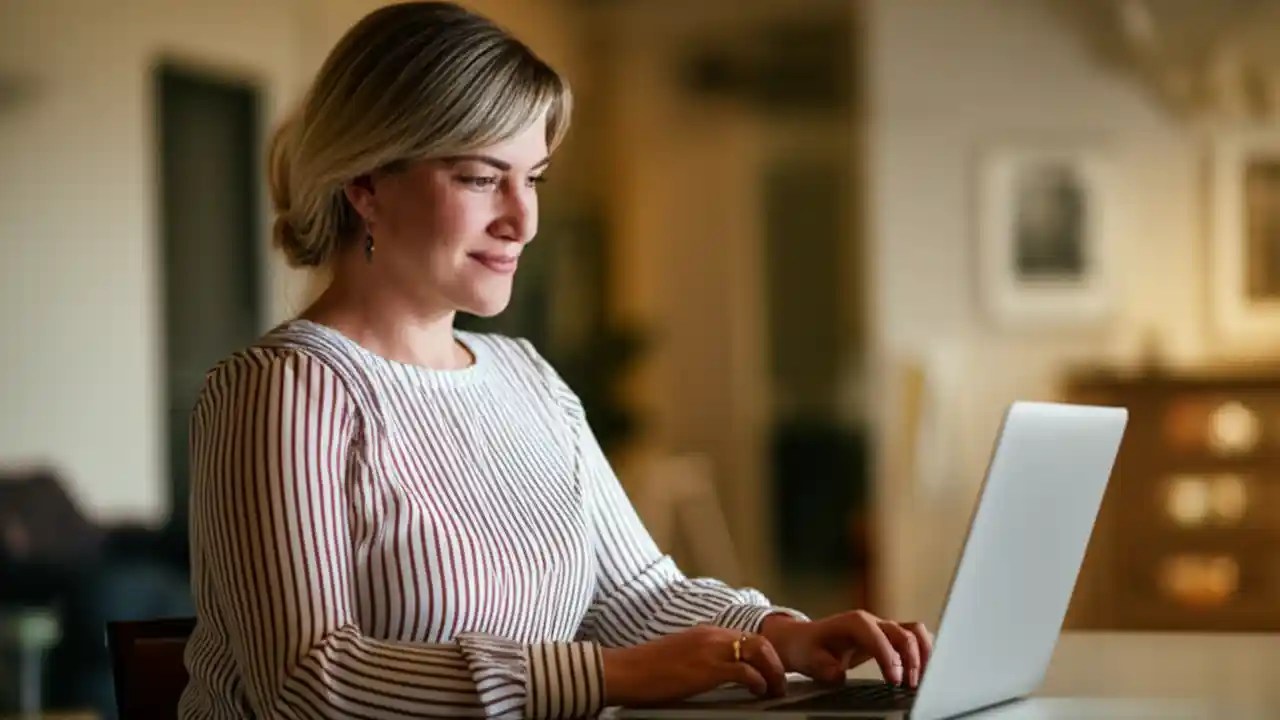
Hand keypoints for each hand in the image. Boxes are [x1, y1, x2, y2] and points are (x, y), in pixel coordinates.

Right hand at [601, 625, 788, 705]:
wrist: (625, 670)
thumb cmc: (645, 670)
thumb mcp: (679, 656)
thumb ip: (700, 658)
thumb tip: (714, 672)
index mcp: (705, 632)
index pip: (746, 636)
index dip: (764, 654)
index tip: (770, 670)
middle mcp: (712, 635)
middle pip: (759, 640)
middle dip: (775, 661)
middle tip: (779, 682)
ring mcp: (711, 649)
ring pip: (759, 650)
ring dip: (773, 671)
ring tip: (775, 689)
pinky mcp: (707, 668)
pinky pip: (745, 671)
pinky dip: (758, 681)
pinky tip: (758, 692)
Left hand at [760, 611, 932, 688]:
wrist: (804, 640)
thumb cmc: (808, 648)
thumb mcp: (810, 660)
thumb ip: (825, 668)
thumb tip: (840, 675)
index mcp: (853, 623)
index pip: (878, 637)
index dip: (889, 658)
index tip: (894, 681)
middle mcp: (871, 622)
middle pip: (902, 632)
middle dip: (911, 659)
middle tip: (910, 685)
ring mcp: (881, 628)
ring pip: (913, 632)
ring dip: (923, 654)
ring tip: (923, 679)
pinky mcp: (887, 638)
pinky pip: (912, 639)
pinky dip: (922, 653)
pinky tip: (924, 672)